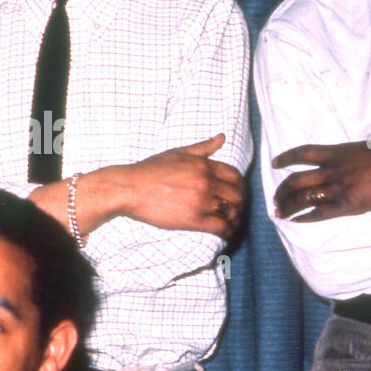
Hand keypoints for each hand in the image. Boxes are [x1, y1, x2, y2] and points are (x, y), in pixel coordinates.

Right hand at [117, 133, 245, 237]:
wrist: (131, 188)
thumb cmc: (150, 169)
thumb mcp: (178, 152)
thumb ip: (203, 147)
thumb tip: (222, 137)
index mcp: (203, 165)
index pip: (235, 176)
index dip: (240, 186)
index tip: (237, 193)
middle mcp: (206, 182)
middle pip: (237, 195)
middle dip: (240, 204)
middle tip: (237, 210)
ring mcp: (200, 201)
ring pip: (231, 212)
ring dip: (235, 219)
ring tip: (232, 223)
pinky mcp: (193, 219)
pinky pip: (220, 227)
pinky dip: (227, 231)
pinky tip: (226, 233)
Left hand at [272, 132, 370, 221]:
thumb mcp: (357, 151)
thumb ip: (342, 160)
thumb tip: (335, 167)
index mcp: (332, 153)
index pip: (301, 154)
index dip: (285, 158)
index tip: (275, 163)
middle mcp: (329, 171)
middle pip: (295, 181)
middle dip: (281, 191)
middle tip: (275, 199)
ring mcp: (336, 188)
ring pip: (302, 198)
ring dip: (287, 206)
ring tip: (279, 212)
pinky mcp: (346, 204)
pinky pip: (319, 213)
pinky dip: (304, 217)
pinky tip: (296, 220)